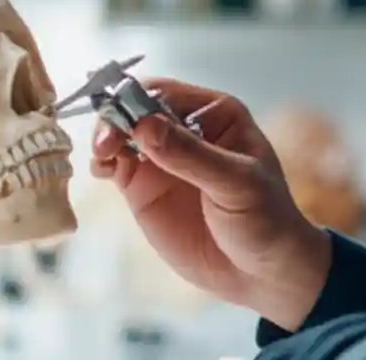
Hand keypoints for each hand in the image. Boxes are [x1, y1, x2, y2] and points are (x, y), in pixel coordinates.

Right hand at [90, 78, 332, 330]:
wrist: (262, 272)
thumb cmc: (264, 218)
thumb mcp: (236, 183)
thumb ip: (191, 155)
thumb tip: (145, 126)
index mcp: (214, 113)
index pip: (166, 93)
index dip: (140, 99)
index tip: (128, 121)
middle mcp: (184, 129)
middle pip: (136, 108)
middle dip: (117, 117)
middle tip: (107, 142)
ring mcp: (161, 158)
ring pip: (121, 133)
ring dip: (106, 137)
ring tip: (103, 155)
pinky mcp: (144, 188)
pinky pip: (115, 165)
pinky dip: (102, 162)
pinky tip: (102, 169)